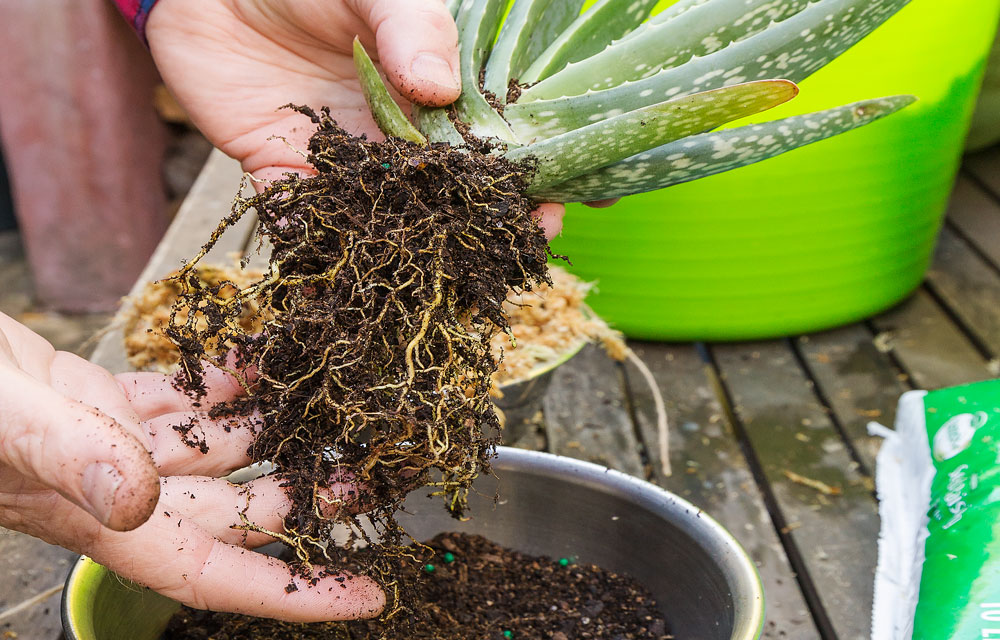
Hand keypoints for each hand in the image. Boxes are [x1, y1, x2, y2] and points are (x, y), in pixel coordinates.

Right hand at [0, 312, 383, 620]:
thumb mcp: (2, 422)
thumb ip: (67, 457)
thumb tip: (136, 498)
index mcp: (109, 517)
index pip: (219, 576)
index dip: (296, 595)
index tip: (368, 593)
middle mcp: (120, 491)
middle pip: (240, 509)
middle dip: (309, 495)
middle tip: (374, 468)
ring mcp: (112, 445)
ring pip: (219, 450)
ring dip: (277, 430)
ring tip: (339, 402)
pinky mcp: (100, 401)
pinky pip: (183, 399)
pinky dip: (225, 381)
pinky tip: (262, 358)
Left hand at [145, 0, 566, 237]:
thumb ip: (413, 27)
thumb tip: (439, 90)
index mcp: (434, 93)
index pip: (494, 142)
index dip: (530, 176)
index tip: (560, 205)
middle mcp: (397, 136)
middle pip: (450, 194)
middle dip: (482, 228)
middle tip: (511, 254)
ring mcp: (345, 158)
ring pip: (388, 216)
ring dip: (411, 250)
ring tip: (439, 280)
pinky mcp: (284, 168)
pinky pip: (304, 216)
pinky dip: (317, 241)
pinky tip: (342, 267)